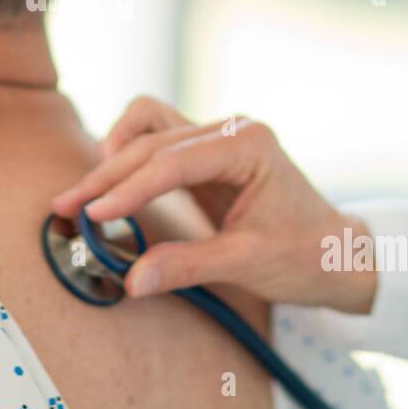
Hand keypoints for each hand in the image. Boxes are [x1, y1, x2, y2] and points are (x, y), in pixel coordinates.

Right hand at [52, 96, 377, 313]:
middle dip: (108, 175)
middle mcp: (231, 131)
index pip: (173, 160)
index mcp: (249, 145)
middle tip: (69, 207)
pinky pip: (156, 140)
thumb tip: (132, 280)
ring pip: (148, 129)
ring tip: (84, 194)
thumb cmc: (305, 254)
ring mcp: (217, 138)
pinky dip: (128, 156)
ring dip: (113, 158)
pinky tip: (110, 183)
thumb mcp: (247, 262)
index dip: (129, 188)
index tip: (94, 214)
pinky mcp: (205, 154)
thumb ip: (187, 266)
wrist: (338, 253)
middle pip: (152, 141)